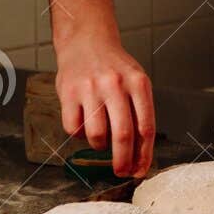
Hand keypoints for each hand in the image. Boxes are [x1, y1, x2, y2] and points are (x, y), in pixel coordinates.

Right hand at [55, 36, 155, 177]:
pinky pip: (73, 128)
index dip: (144, 154)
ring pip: (96, 135)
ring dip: (100, 145)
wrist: (86, 41)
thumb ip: (139, 112)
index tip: (141, 170)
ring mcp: (90, 89)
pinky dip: (79, 133)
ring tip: (101, 137)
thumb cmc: (115, 68)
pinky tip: (83, 122)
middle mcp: (115, 86)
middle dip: (123, 160)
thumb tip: (141, 152)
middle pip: (123, 135)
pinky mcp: (67, 93)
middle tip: (121, 172)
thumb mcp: (136, 82)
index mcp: (139, 84)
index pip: (146, 127)